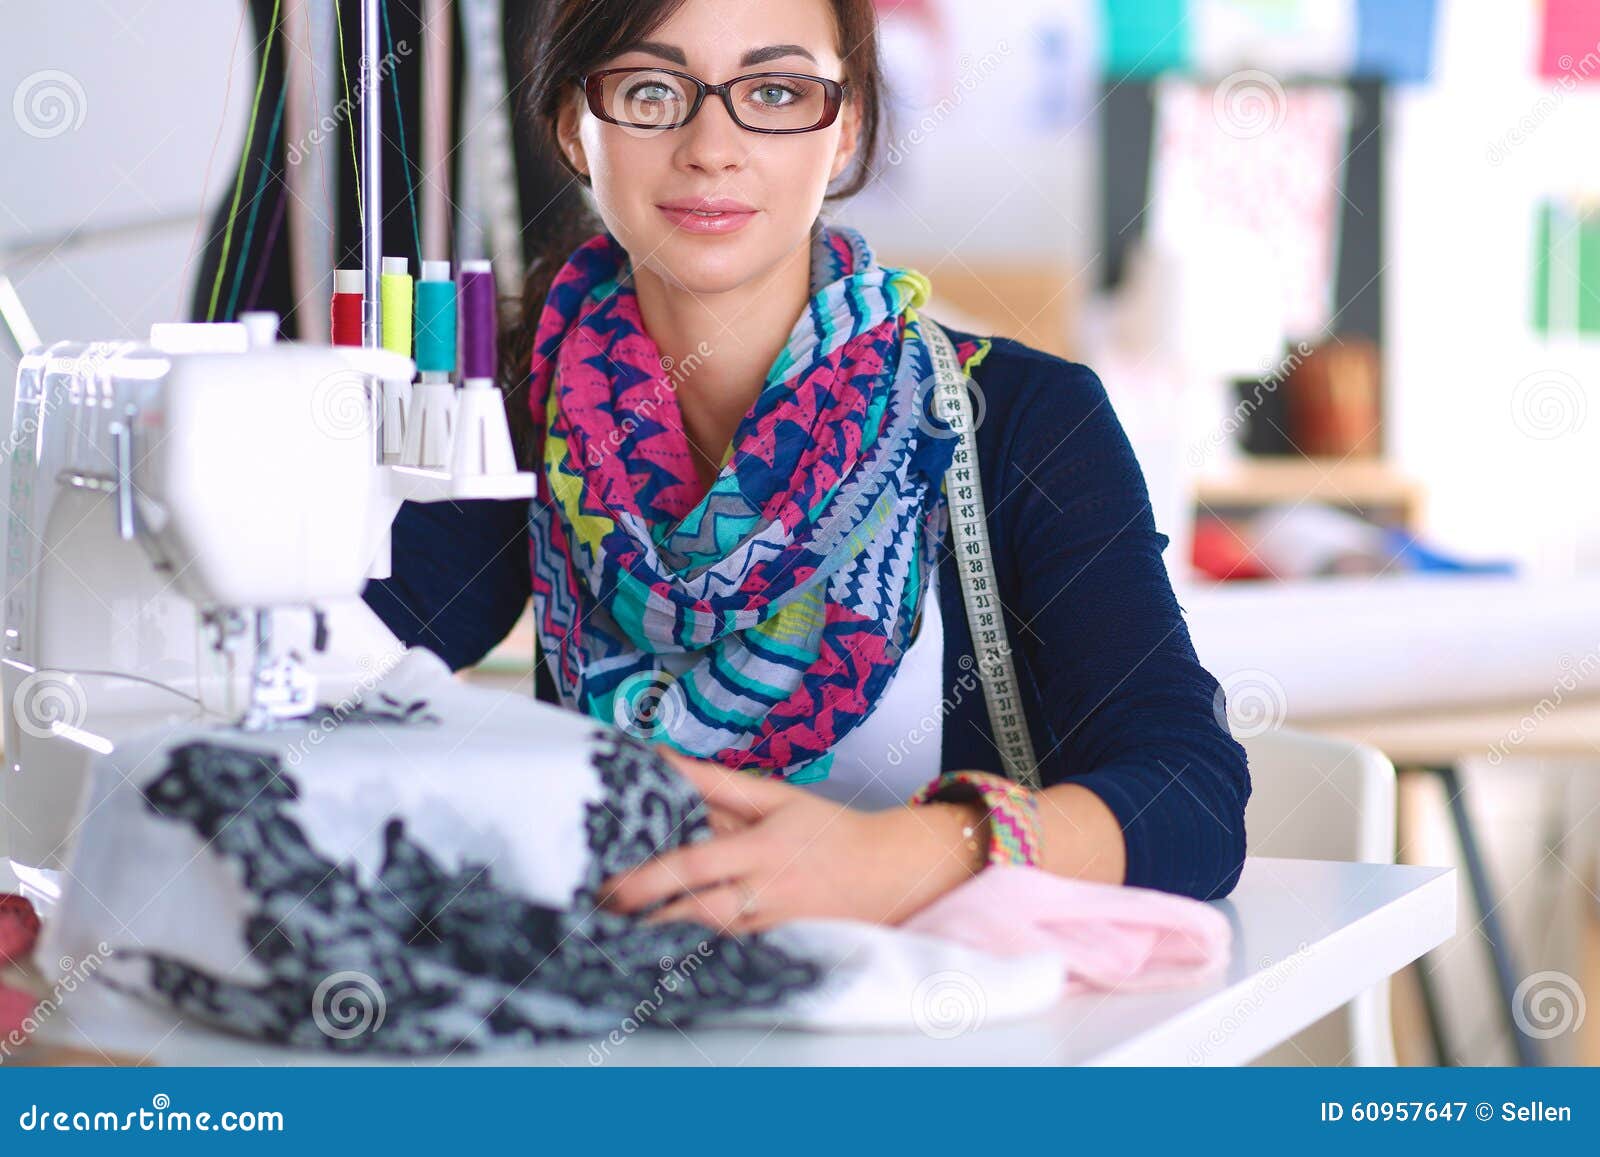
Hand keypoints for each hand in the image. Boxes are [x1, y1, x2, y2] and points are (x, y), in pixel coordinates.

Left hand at [597, 748, 982, 934]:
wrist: (889, 873)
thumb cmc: (829, 830)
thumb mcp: (776, 797)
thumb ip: (715, 783)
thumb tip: (660, 758)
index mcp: (763, 850)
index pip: (697, 866)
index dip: (650, 879)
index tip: (610, 885)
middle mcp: (765, 893)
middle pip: (696, 914)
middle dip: (647, 918)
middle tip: (602, 915)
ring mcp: (772, 926)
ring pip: (709, 939)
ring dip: (663, 937)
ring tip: (618, 933)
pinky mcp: (776, 946)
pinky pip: (728, 951)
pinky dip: (694, 949)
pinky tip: (663, 949)